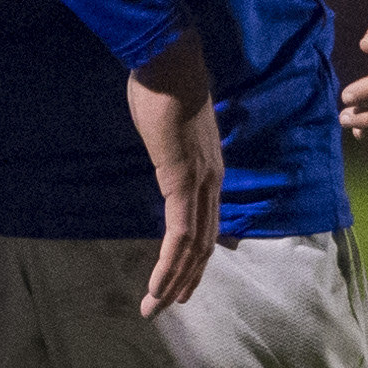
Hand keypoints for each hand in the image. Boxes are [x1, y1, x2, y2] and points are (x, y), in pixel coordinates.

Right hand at [125, 30, 222, 315]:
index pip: (206, 223)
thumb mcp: (169, 124)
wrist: (169, 61)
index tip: (181, 280)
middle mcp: (211, 180)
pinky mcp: (180, 182)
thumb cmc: (163, 83)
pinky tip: (158, 284)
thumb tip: (163, 142)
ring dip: (174, 281)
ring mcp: (198, 182)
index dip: (195, 256)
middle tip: (167, 306)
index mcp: (209, 168)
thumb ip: (170, 142)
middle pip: (204, 243)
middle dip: (185, 279)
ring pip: (193, 247)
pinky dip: (170, 264)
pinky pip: (178, 234)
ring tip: (155, 306)